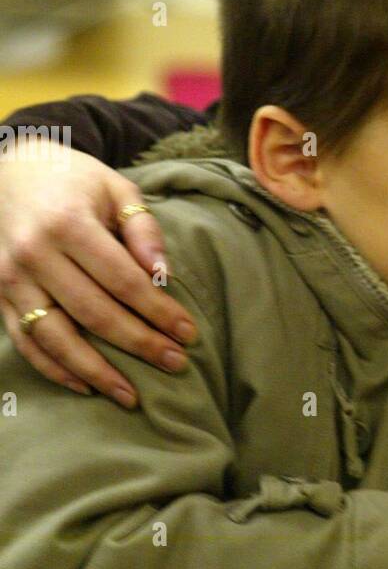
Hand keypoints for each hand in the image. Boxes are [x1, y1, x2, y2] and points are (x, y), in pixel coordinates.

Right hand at [0, 143, 197, 404]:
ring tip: (132, 397)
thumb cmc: (72, 180)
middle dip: (139, 344)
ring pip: (56, 338)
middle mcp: (34, 254)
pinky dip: (53, 369)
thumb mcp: (114, 188)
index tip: (188, 333)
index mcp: (68, 223)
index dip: (158, 311)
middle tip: (176, 364)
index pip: (123, 280)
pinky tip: (85, 386)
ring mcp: (10, 278)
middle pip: (94, 313)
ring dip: (97, 372)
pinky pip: (25, 341)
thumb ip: (142, 228)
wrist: (6, 171)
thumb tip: (162, 274)